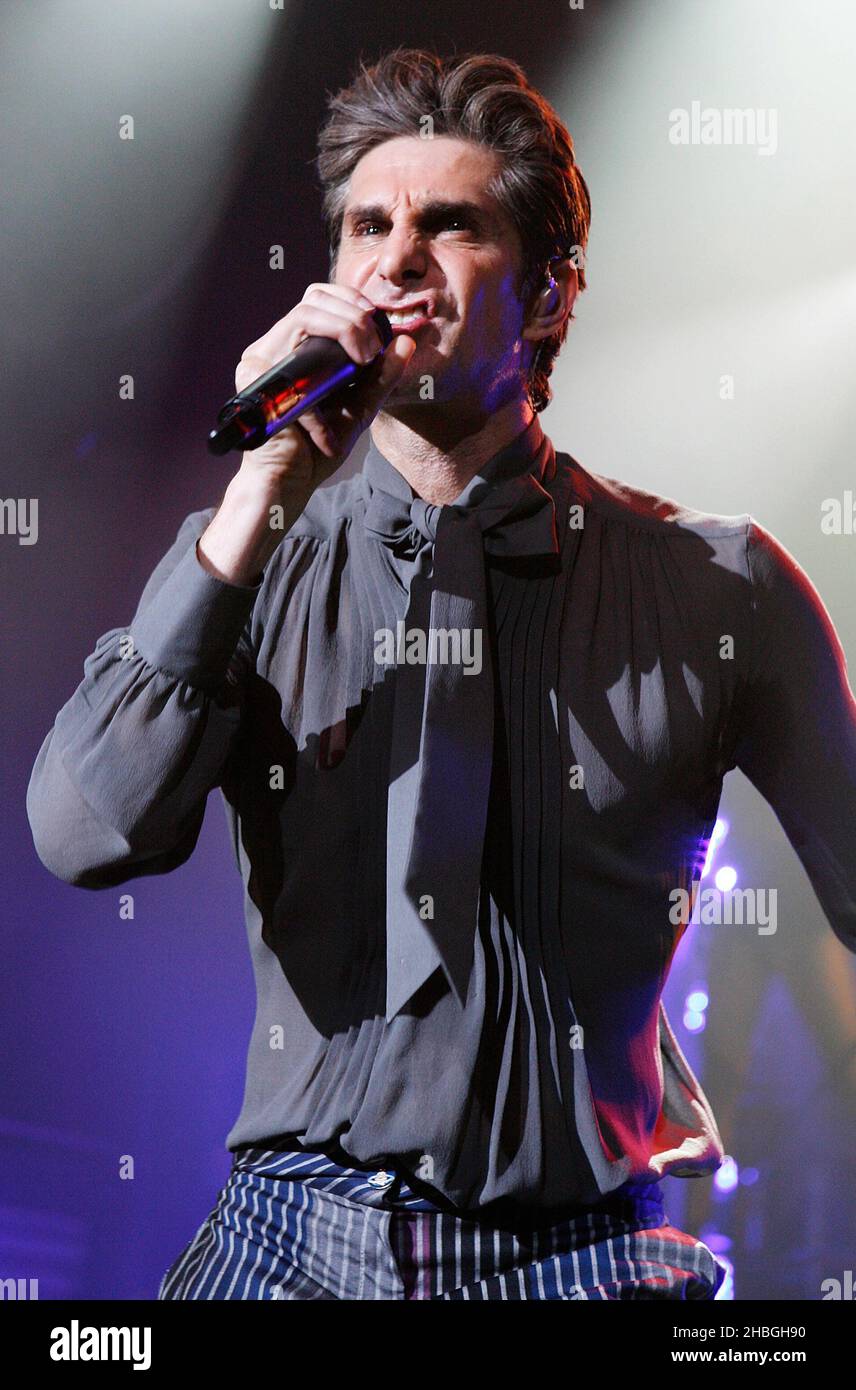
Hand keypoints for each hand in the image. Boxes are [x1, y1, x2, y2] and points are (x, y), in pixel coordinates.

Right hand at [232, 282, 415, 500]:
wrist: (288, 482)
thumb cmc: (317, 447)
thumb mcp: (360, 407)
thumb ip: (381, 376)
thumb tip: (406, 342)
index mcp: (298, 346)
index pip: (323, 299)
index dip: (355, 303)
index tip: (379, 332)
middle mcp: (276, 345)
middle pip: (315, 297)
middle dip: (355, 316)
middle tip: (372, 352)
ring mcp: (262, 359)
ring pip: (305, 314)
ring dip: (345, 332)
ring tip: (362, 363)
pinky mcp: (253, 379)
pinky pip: (296, 365)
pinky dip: (319, 397)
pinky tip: (326, 430)